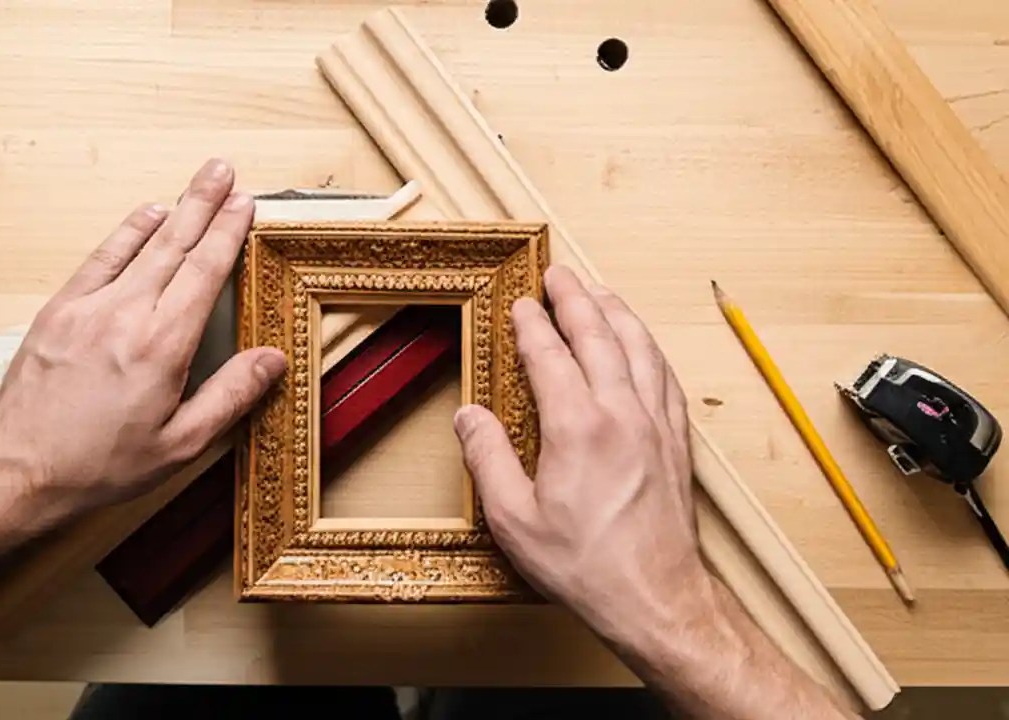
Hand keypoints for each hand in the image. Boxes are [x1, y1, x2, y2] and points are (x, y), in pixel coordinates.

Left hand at [0, 158, 284, 521]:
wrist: (17, 469)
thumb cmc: (98, 464)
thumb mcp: (179, 444)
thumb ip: (230, 396)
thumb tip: (271, 359)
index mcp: (162, 346)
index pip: (204, 273)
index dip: (227, 234)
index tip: (245, 205)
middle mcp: (124, 316)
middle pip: (174, 245)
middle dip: (204, 204)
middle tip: (224, 170)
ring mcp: (87, 308)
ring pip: (138, 245)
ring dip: (171, 210)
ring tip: (195, 183)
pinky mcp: (58, 311)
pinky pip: (99, 259)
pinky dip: (125, 233)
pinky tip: (144, 217)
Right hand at [453, 265, 710, 651]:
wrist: (657, 599)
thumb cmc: (587, 566)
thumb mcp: (514, 520)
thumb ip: (487, 459)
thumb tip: (469, 416)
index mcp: (579, 427)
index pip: (551, 356)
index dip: (532, 325)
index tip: (520, 305)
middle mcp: (623, 414)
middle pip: (600, 335)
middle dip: (576, 298)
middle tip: (560, 274)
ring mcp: (656, 425)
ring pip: (640, 347)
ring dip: (617, 312)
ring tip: (599, 292)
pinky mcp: (677, 442)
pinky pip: (664, 375)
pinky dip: (648, 347)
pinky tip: (642, 345)